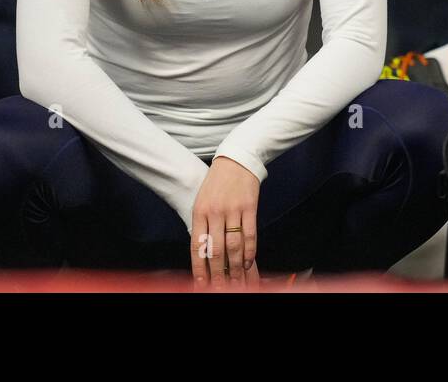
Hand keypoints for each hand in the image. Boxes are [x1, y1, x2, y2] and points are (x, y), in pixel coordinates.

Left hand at [190, 156, 260, 289]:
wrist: (235, 160)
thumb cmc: (217, 183)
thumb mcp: (202, 201)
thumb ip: (203, 226)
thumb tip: (204, 254)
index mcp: (199, 211)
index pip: (197, 246)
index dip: (199, 268)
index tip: (201, 284)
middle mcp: (215, 212)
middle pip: (216, 250)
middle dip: (218, 274)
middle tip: (220, 289)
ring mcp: (233, 209)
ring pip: (233, 245)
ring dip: (235, 267)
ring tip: (236, 282)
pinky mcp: (249, 206)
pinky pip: (250, 234)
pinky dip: (249, 252)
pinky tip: (247, 263)